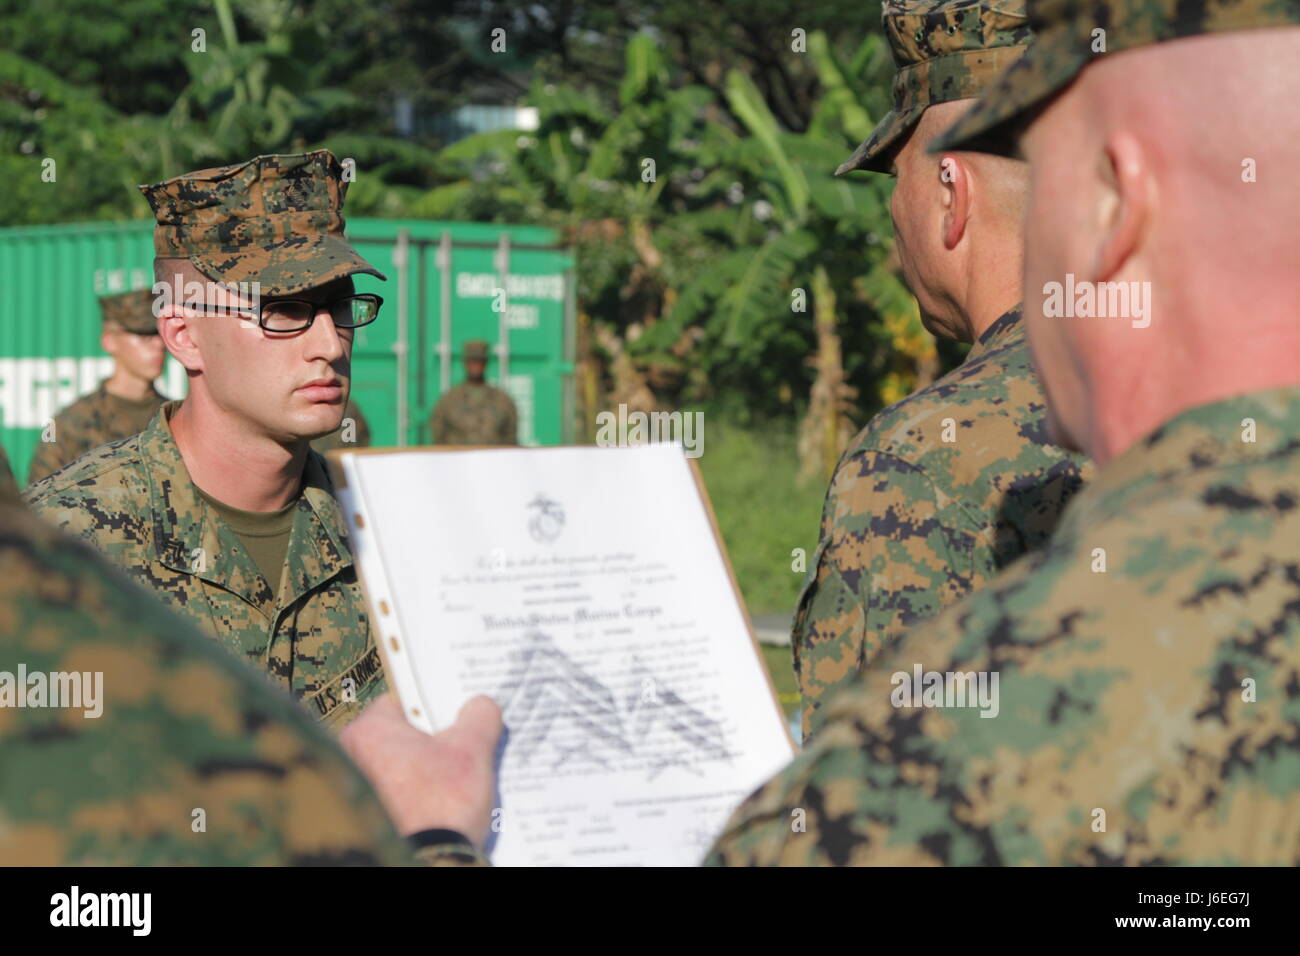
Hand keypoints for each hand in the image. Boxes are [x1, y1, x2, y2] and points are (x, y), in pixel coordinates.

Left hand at [339, 693, 502, 846]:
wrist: (425, 866)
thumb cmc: (438, 807)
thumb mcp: (472, 751)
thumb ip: (479, 717)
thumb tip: (481, 706)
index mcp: (368, 731)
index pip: (403, 701)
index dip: (434, 705)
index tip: (455, 716)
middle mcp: (350, 758)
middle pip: (403, 737)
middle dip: (433, 744)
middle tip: (462, 753)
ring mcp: (357, 791)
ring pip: (401, 770)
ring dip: (426, 774)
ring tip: (456, 786)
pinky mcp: (369, 818)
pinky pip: (397, 798)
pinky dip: (416, 800)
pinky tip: (441, 809)